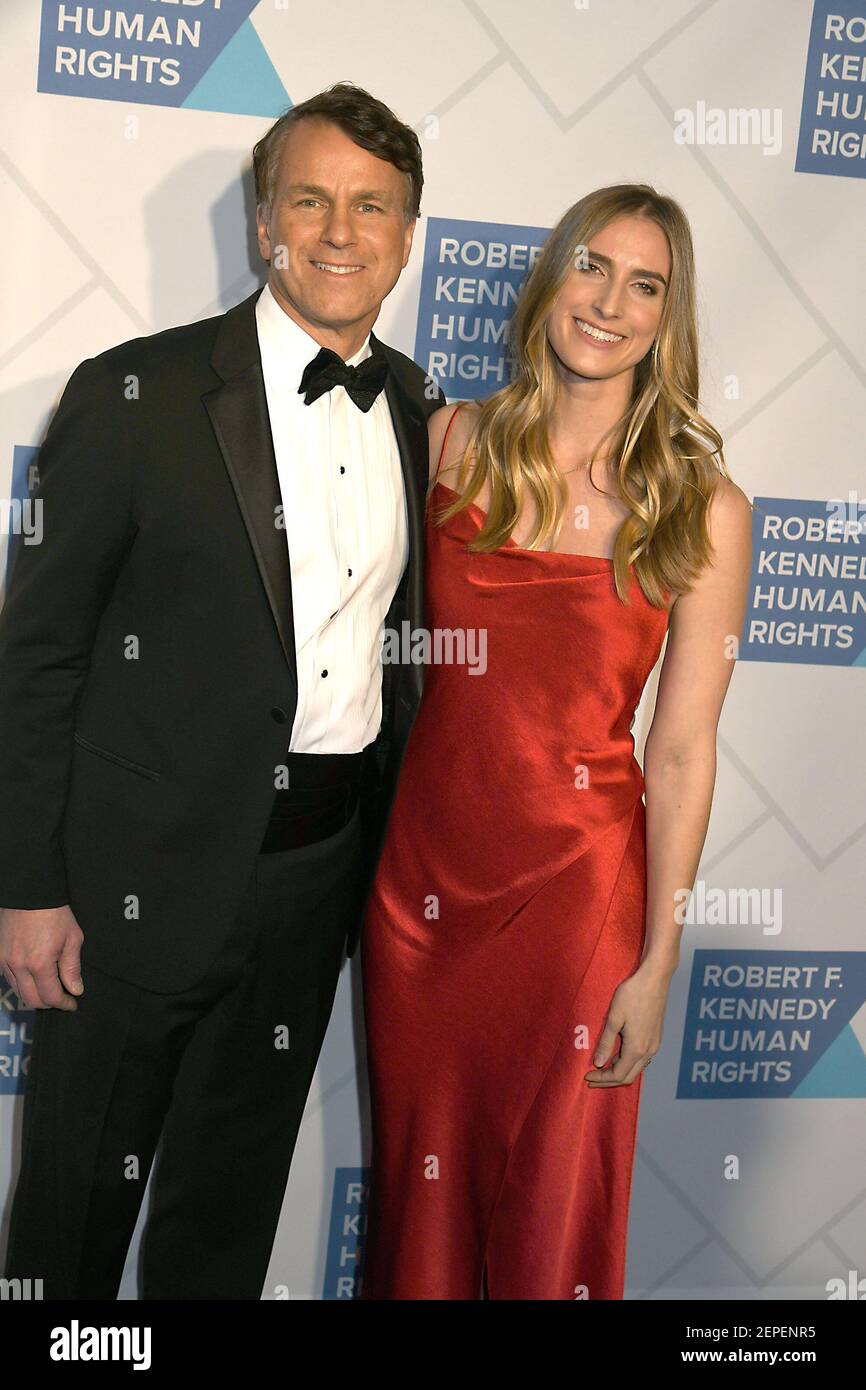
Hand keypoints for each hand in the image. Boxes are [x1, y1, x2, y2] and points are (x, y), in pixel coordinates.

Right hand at [0, 905, 84, 1009]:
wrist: (30, 894)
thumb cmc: (54, 914)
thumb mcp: (73, 938)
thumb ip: (72, 967)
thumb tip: (75, 989)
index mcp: (39, 964)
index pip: (51, 996)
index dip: (64, 1003)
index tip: (72, 1003)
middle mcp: (19, 966)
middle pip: (32, 1000)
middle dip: (49, 1004)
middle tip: (62, 1000)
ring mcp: (6, 962)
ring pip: (19, 992)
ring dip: (34, 995)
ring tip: (49, 990)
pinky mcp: (0, 956)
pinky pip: (9, 979)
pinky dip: (22, 985)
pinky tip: (34, 979)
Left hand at [584, 959, 674, 1086]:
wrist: (654, 979)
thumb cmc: (632, 995)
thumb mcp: (614, 1019)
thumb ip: (606, 1043)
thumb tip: (598, 1062)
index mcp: (636, 1048)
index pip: (618, 1074)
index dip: (601, 1078)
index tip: (586, 1075)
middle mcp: (649, 1051)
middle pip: (628, 1076)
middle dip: (609, 1080)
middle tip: (591, 1078)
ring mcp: (655, 1045)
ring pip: (636, 1068)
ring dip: (619, 1072)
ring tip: (601, 1069)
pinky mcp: (656, 1037)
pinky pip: (641, 1059)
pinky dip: (627, 1063)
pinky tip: (617, 1057)